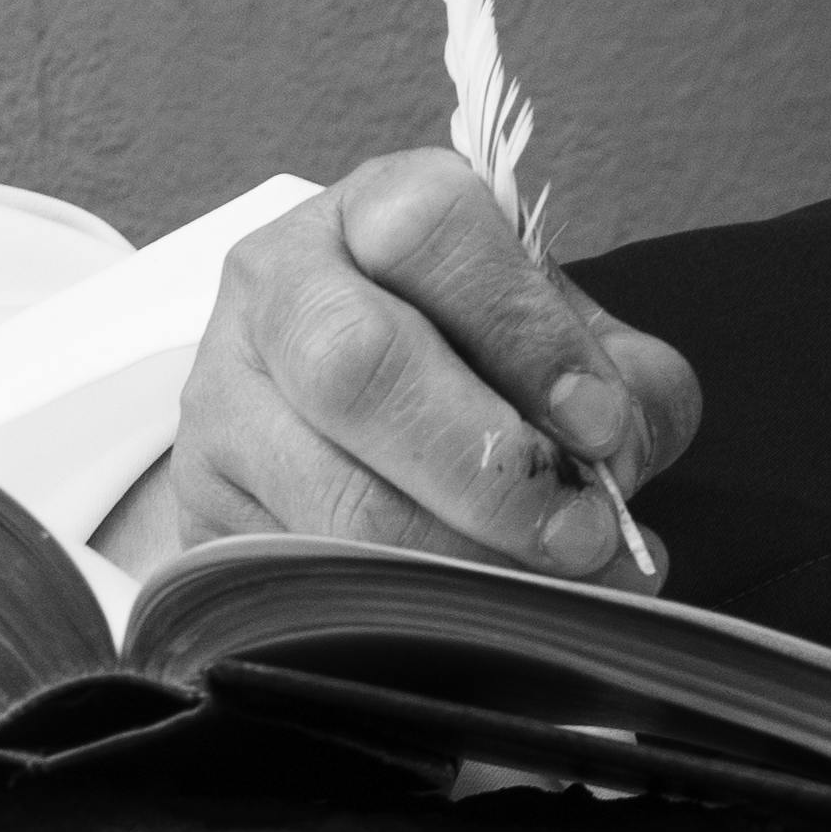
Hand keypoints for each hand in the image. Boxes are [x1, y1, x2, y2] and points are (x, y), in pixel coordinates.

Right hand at [126, 148, 700, 582]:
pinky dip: (413, 614)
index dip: (525, 333)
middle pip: (356, 366)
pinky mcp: (204, 510)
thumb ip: (626, 382)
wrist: (345, 419)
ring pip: (331, 495)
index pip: (431, 231)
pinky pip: (306, 579)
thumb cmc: (477, 364)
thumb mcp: (564, 342)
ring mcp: (221, 400)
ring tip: (553, 588)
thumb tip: (619, 461)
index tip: (599, 423)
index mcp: (372, 212)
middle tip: (582, 534)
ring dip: (464, 561)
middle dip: (488, 471)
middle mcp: (277, 288)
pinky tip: (480, 618)